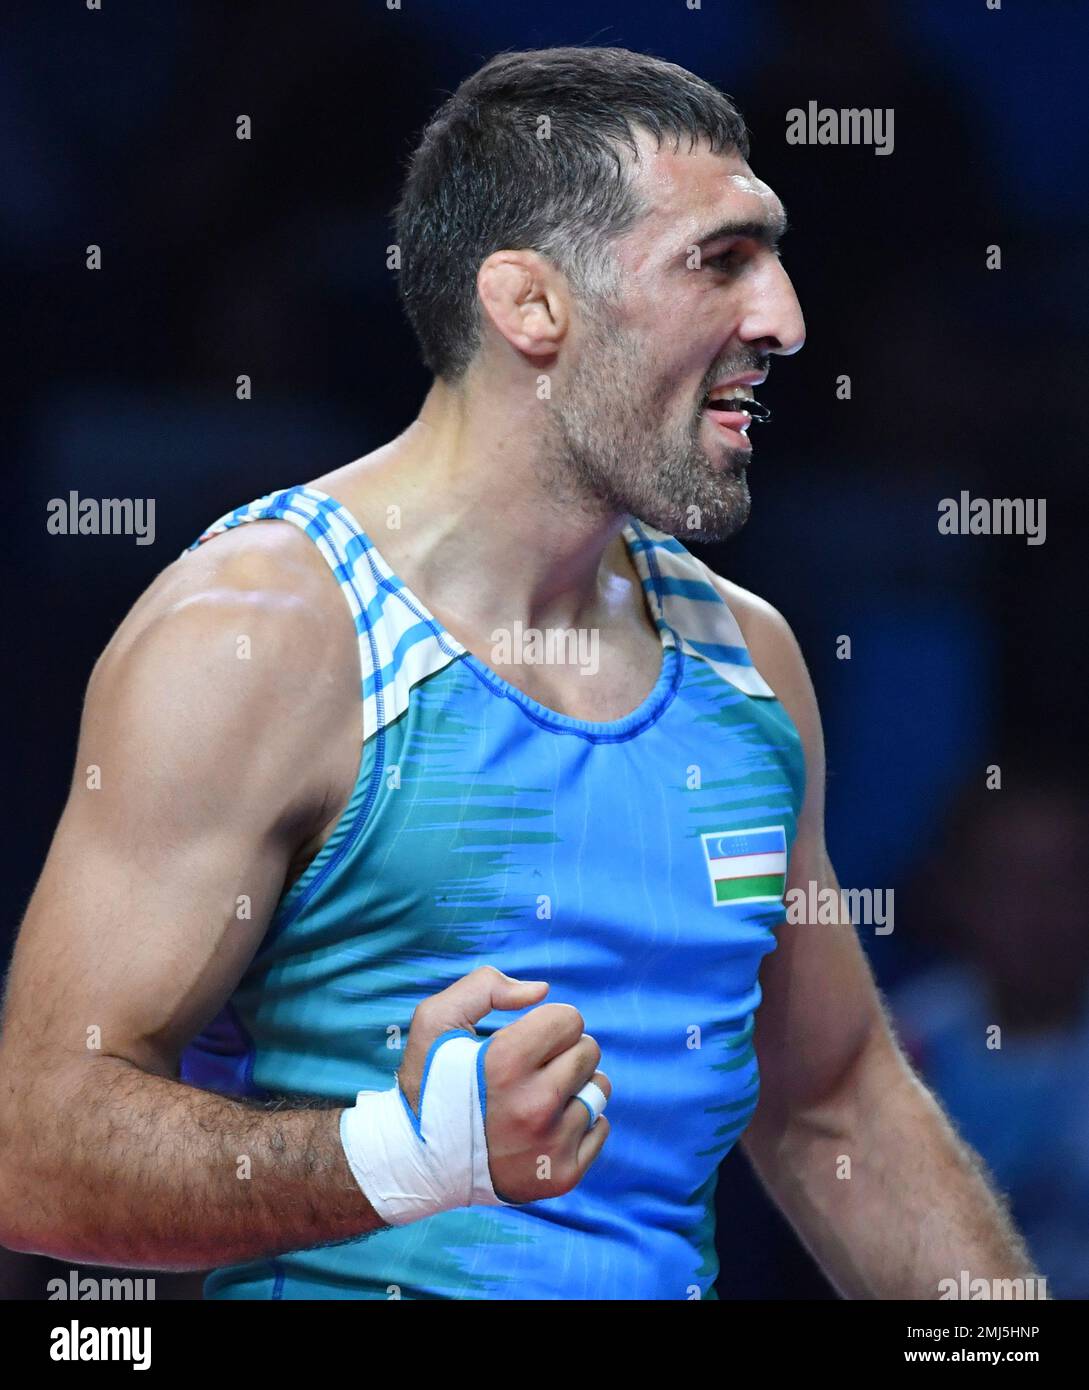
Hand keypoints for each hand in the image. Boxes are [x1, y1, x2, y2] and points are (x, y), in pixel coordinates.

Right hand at [398, 965, 610, 1203]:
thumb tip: (543, 990)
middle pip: (589, 1051)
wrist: (417, 1165)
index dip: (548, 1022)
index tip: (528, 1038)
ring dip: (576, 1086)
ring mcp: (551, 1144)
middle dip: (564, 1050)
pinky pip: (600, 1129)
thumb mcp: (436, 1021)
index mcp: (506, 1061)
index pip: (570, 1019)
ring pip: (598, 1089)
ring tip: (541, 1096)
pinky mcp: (563, 1176)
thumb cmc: (428, 1085)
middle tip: (534, 1068)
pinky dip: (580, 1123)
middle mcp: (534, 1104)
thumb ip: (486, 986)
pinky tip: (547, 1127)